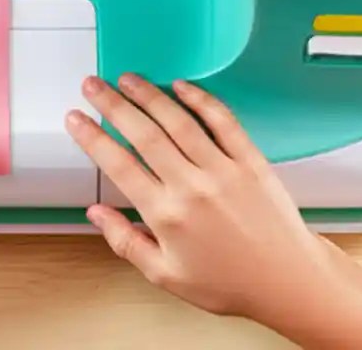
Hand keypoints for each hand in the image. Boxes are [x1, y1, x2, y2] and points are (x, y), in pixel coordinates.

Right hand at [64, 74, 337, 321]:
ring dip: (149, 95)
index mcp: (166, 215)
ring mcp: (223, 169)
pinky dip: (200, 99)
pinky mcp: (250, 160)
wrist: (286, 280)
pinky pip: (222, 121)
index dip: (92, 138)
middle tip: (93, 85)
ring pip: (178, 121)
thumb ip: (126, 242)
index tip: (76, 119)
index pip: (118, 165)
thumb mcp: (165, 275)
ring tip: (128, 79)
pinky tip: (180, 85)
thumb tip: (96, 213)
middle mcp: (192, 186)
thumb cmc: (228, 282)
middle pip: (143, 134)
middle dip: (112, 104)